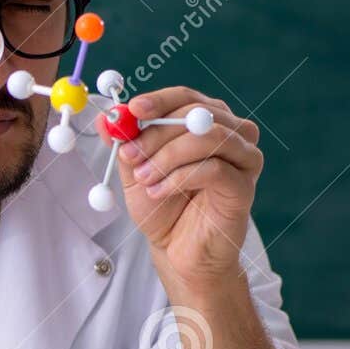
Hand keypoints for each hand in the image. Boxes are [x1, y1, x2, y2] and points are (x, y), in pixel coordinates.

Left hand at [102, 87, 262, 290]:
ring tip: (143, 178)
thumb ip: (124, 143)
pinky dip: (179, 178)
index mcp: (206, 122)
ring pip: (208, 138)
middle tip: (128, 152)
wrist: (177, 250)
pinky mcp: (244, 186)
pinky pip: (213, 169)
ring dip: (167, 156)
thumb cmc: (162, 206)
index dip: (159, 101)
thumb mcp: (134, 170)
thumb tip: (104, 118)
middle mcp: (232, 134)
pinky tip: (159, 192)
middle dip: (156, 132)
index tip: (132, 110)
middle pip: (196, 114)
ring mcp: (243, 159)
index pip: (186, 98)